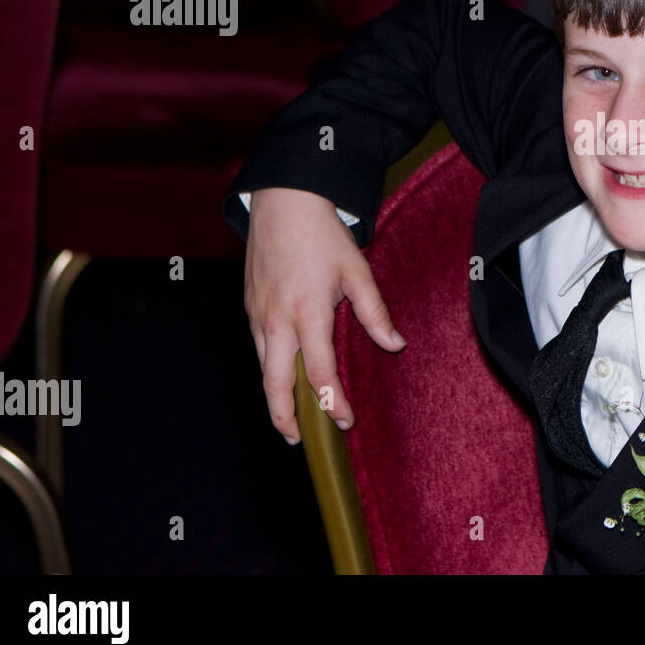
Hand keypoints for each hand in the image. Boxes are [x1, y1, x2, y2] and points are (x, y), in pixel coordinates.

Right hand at [243, 187, 406, 443]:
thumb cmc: (323, 235)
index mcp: (308, 313)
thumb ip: (374, 312)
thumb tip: (394, 344)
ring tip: (288, 421)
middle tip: (297, 441)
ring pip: (262, 369)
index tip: (345, 421)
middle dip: (285, 418)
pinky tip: (279, 379)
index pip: (318, 372)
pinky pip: (257, 348)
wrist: (283, 203)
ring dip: (274, 398)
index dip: (332, 402)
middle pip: (275, 384)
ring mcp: (258, 315)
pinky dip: (267, 370)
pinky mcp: (249, 308)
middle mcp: (278, 320)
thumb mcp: (356, 271)